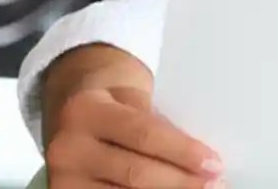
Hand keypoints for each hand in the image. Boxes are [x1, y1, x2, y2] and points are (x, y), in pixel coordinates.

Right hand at [45, 85, 224, 188]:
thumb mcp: (132, 98)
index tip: (214, 163)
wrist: (71, 113)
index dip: (182, 152)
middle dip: (180, 182)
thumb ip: (158, 125)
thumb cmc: (113, 104)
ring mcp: (63, 178)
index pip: (144, 134)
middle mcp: (67, 147)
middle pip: (135, 173)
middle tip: (214, 184)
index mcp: (87, 110)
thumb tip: (201, 159)